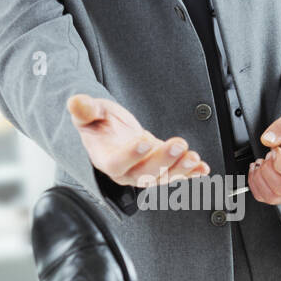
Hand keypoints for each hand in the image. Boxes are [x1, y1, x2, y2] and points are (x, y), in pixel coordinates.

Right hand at [67, 94, 209, 186]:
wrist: (114, 135)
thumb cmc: (100, 125)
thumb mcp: (91, 113)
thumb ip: (85, 110)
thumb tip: (76, 102)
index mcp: (106, 158)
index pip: (116, 163)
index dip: (130, 155)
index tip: (144, 141)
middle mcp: (126, 172)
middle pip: (145, 174)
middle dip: (164, 161)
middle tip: (179, 144)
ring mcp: (145, 173)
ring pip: (163, 178)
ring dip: (181, 169)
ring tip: (195, 158)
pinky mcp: (161, 170)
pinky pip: (177, 176)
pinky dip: (192, 174)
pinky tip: (204, 168)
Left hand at [248, 108, 280, 204]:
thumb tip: (268, 140)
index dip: (280, 162)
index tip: (275, 149)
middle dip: (267, 169)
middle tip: (267, 155)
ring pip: (273, 196)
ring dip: (259, 178)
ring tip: (261, 162)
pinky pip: (265, 198)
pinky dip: (254, 184)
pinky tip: (256, 170)